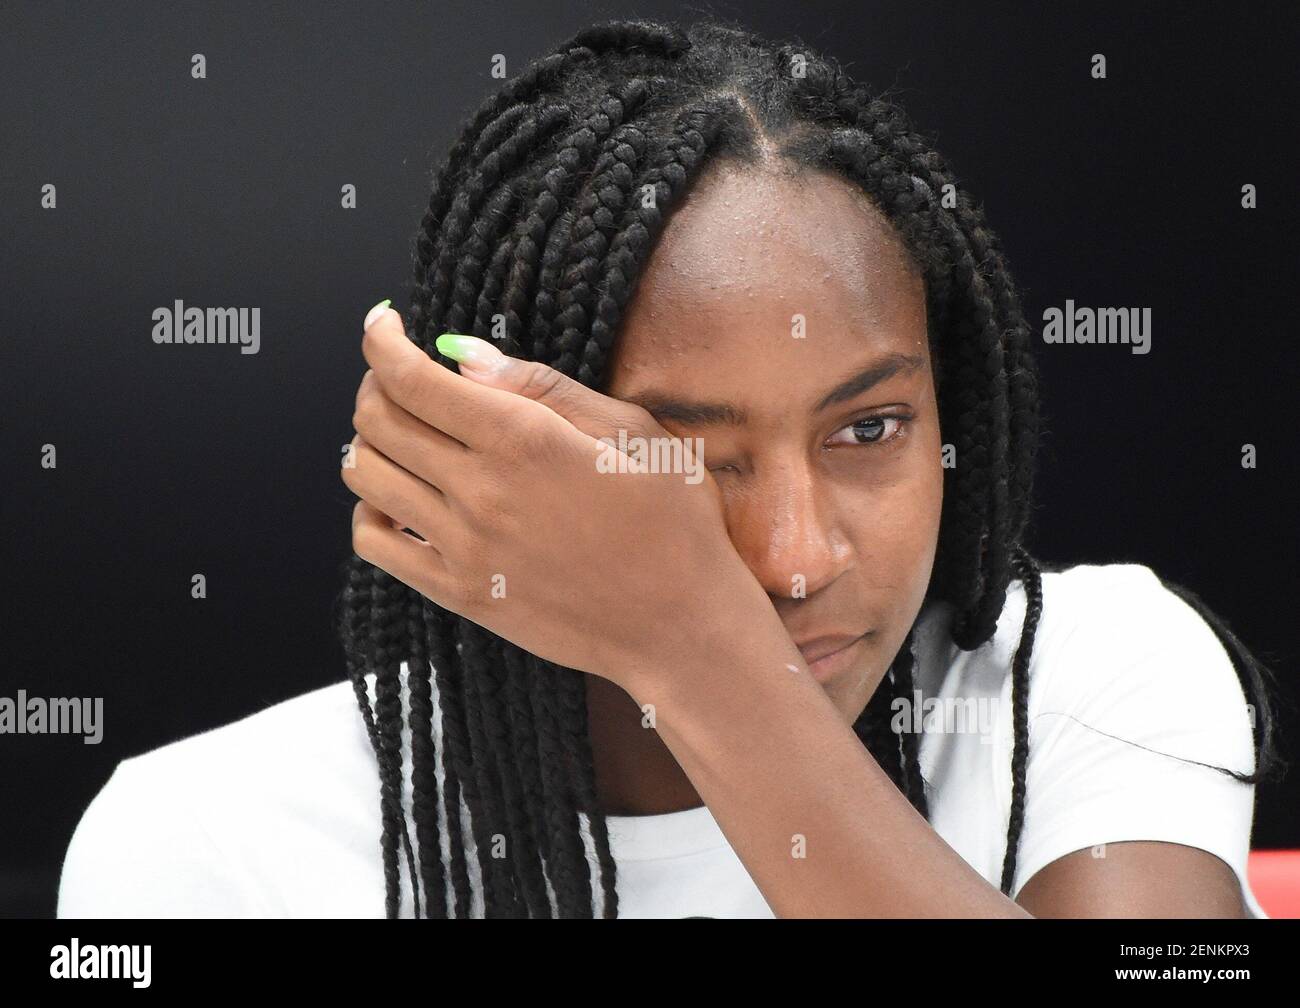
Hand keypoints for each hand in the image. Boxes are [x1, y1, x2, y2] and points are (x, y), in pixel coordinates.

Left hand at [343, 307, 773, 695]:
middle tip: (399, 375)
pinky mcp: (459, 595)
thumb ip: (546, 388)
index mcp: (525, 438)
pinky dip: (371, 510)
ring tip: (403, 434)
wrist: (683, 627)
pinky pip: (374, 544)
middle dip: (376, 382)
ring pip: (365, 475)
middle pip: (376, 419)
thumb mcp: (634, 431)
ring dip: (371, 441)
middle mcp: (481, 490)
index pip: (410, 376)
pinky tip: (402, 499)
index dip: (380, 340)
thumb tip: (465, 355)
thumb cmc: (675, 523)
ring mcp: (463, 547)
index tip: (383, 323)